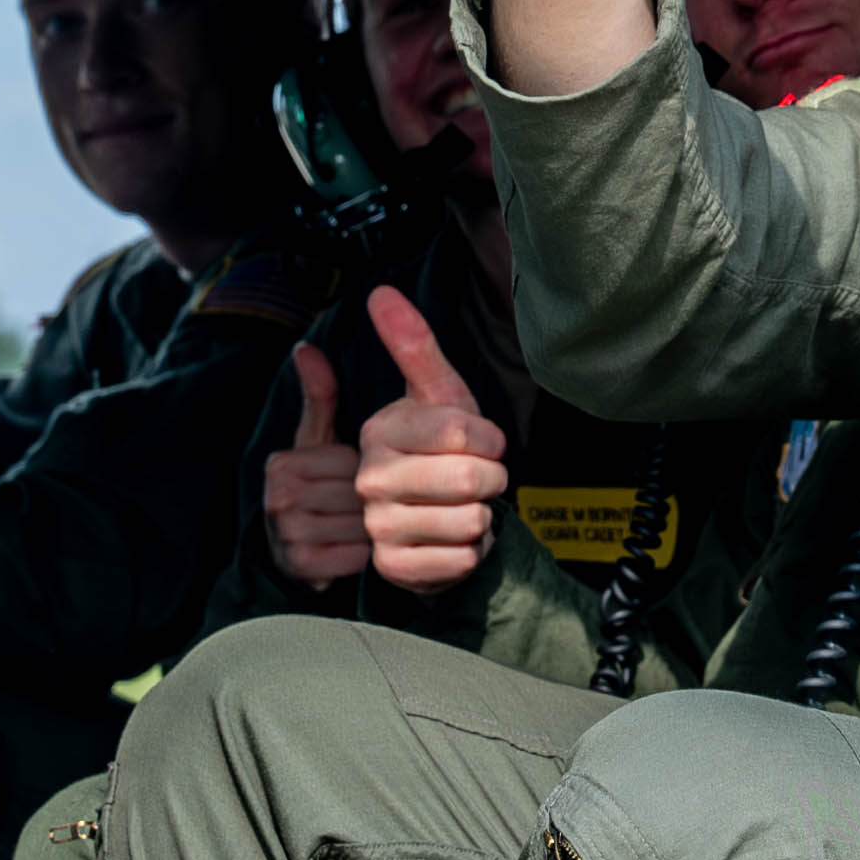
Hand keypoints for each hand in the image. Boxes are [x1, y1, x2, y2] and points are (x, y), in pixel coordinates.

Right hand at [260, 345, 367, 588]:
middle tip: (370, 505)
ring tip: (366, 525)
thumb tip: (305, 347)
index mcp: (284, 462)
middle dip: (374, 499)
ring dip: (374, 528)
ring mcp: (287, 533)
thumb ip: (320, 397)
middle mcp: (279, 497)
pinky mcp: (302, 566)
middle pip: (359, 494)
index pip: (353, 461)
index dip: (368, 470)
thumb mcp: (317, 442)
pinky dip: (364, 555)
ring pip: (361, 525)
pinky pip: (356, 556)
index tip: (360, 478)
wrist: (298, 554)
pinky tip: (358, 549)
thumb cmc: (317, 489)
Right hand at [349, 284, 510, 590]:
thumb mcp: (437, 397)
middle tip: (477, 481)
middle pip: (470, 476)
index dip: (490, 439)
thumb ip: (413, 346)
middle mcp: (369, 479)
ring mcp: (377, 526)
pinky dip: (472, 553)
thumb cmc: (440, 454)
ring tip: (462, 511)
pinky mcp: (394, 569)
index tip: (483, 444)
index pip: (461, 431)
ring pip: (470, 520)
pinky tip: (454, 543)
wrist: (433, 525)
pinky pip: (463, 559)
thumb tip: (379, 291)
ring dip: (481, 518)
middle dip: (491, 480)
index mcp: (379, 431)